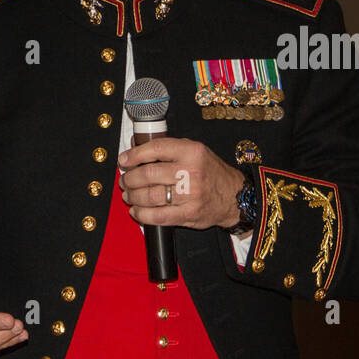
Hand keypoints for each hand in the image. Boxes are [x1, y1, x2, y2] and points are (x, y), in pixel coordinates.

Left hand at [117, 138, 244, 229]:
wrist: (235, 196)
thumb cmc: (210, 173)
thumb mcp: (194, 151)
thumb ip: (166, 147)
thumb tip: (135, 143)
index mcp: (191, 152)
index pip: (156, 149)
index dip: (134, 155)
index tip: (123, 160)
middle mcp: (191, 172)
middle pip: (148, 174)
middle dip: (129, 179)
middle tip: (125, 181)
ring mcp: (190, 195)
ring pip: (150, 196)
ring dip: (133, 196)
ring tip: (129, 195)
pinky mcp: (188, 214)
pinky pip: (158, 216)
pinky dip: (142, 215)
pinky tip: (137, 211)